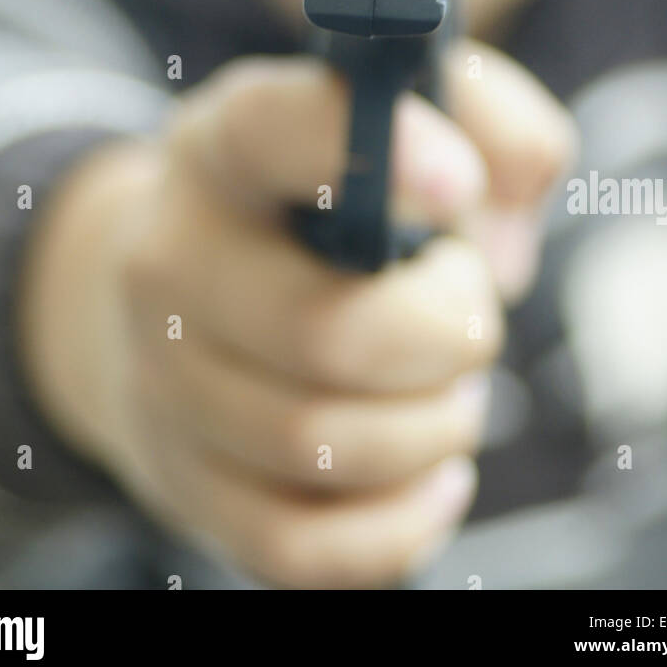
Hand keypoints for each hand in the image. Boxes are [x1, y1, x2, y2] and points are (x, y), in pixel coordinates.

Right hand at [18, 42, 575, 588]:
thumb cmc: (328, 199)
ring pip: (321, 448)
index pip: (278, 131)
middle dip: (447, 337)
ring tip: (449, 391)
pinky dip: (396, 526)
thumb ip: (496, 125)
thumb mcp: (406, 119)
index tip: (457, 183)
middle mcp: (173, 256)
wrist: (178, 286)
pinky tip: (432, 478)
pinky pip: (300, 547)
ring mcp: (163, 378)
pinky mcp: (181, 479)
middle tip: (468, 317)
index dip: (380, 157)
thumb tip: (503, 251)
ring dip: (432, 430)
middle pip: (326, 332)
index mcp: (227, 144)